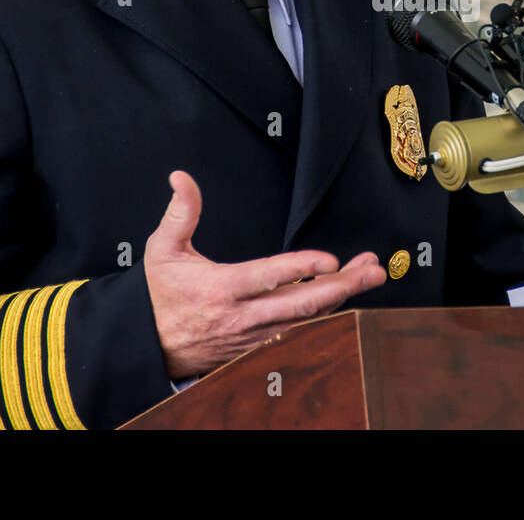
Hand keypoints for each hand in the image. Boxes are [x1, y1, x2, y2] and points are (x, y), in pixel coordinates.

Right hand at [143, 170, 386, 379]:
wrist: (150, 344)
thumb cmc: (160, 295)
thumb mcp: (162, 250)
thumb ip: (180, 213)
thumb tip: (181, 178)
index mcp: (222, 289)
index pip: (268, 278)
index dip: (300, 269)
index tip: (329, 259)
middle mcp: (243, 316)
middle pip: (301, 304)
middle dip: (342, 286)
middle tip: (372, 270)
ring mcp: (255, 334)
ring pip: (307, 318)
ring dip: (343, 296)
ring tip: (370, 274)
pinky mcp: (260, 344)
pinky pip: (300, 330)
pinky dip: (328, 313)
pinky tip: (347, 295)